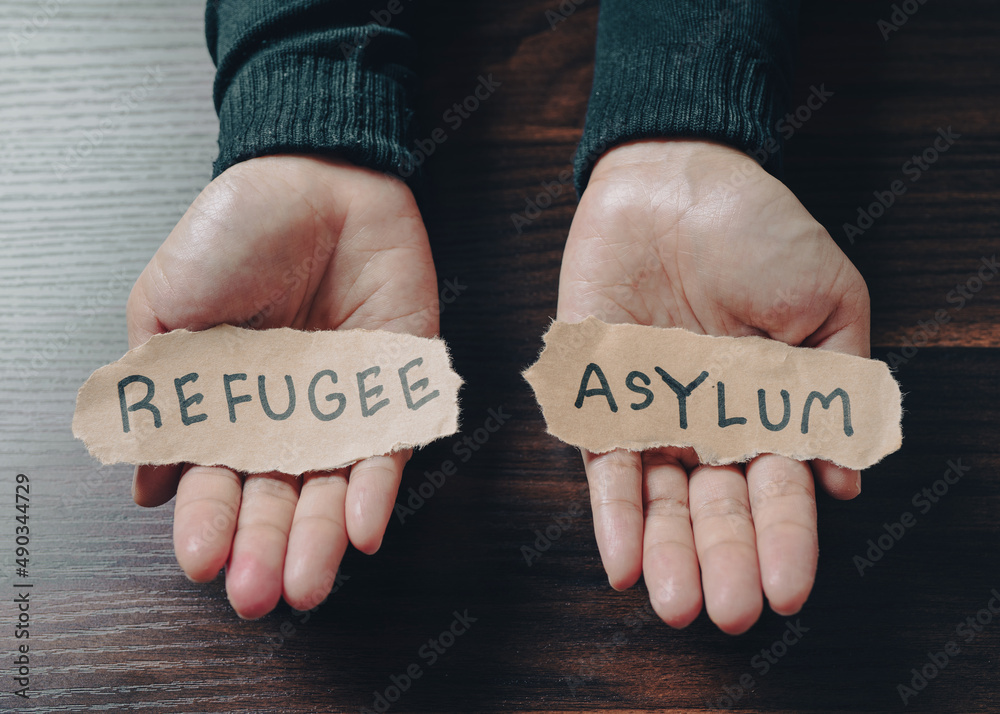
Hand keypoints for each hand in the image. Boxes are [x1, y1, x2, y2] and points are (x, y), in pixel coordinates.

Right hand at [127, 155, 437, 618]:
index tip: (202, 558)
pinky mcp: (397, 384)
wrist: (314, 174)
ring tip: (309, 582)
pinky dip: (379, 487)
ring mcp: (343, 404)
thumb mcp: (168, 308)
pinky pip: (391, 445)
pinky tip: (367, 529)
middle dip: (267, 547)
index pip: (217, 480)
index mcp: (227, 404)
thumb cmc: (236, 231)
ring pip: (334, 488)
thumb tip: (148, 486)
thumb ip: (157, 395)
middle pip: (277, 497)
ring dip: (323, 537)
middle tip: (259, 594)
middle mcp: (286, 415)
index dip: (208, 521)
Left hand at [558, 140, 868, 633]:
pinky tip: (621, 561)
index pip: (779, 488)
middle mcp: (708, 424)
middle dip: (723, 559)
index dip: (785, 540)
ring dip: (667, 552)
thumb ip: (835, 388)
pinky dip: (610, 511)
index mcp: (768, 408)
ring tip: (676, 604)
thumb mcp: (828, 301)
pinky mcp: (597, 396)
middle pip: (716, 507)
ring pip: (658, 500)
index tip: (788, 591)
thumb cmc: (758, 230)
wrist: (675, 176)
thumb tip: (846, 480)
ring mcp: (651, 413)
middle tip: (727, 611)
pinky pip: (602, 463)